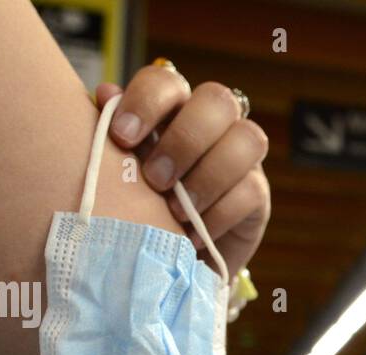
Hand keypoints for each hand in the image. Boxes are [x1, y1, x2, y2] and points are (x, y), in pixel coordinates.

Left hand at [96, 64, 269, 275]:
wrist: (172, 262)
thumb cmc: (142, 207)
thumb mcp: (122, 175)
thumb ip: (115, 137)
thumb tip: (106, 94)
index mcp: (174, 109)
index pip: (168, 80)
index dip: (147, 101)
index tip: (121, 136)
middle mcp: (215, 124)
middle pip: (217, 100)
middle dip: (184, 140)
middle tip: (154, 179)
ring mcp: (242, 157)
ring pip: (248, 138)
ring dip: (208, 175)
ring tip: (174, 210)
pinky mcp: (259, 194)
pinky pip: (251, 191)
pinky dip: (218, 214)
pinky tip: (192, 235)